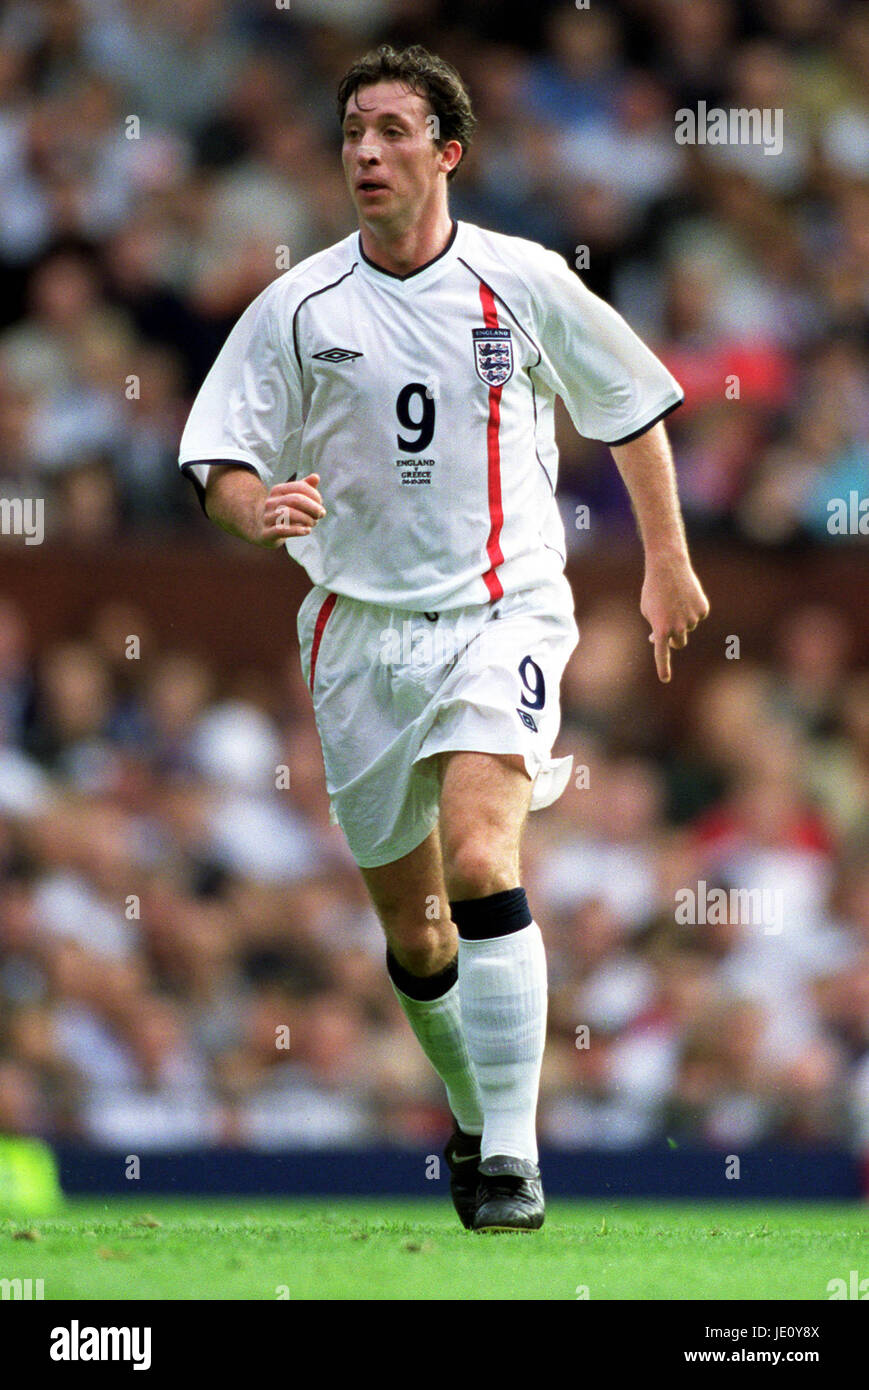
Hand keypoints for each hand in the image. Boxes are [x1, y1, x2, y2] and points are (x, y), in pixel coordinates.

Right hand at [256, 474, 325, 546]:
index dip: (314, 495)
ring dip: (307, 519)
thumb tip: (316, 477)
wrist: (261, 529)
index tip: (320, 504)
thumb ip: (305, 487)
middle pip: (295, 499)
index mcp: (277, 490)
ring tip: (313, 523)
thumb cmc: (283, 511)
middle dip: (313, 507)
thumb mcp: (293, 498)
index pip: (300, 487)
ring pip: (289, 514)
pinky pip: (282, 530)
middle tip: (321, 514)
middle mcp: (271, 502)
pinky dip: (298, 530)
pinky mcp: (266, 534)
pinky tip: (307, 531)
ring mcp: (267, 518)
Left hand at [641, 551, 708, 682]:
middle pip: (679, 644)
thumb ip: (655, 627)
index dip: (663, 667)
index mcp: (660, 629)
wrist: (668, 567)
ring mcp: (692, 619)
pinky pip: (698, 615)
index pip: (662, 654)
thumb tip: (661, 640)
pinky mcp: (703, 609)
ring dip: (682, 620)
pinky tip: (686, 596)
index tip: (665, 679)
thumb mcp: (647, 610)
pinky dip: (693, 609)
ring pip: (688, 628)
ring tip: (674, 600)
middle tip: (669, 627)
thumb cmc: (653, 589)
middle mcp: (678, 627)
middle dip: (674, 639)